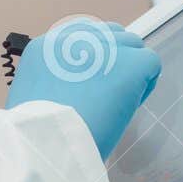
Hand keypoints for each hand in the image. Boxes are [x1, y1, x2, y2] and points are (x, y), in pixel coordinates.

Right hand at [6, 18, 160, 161]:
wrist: (48, 146)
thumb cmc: (38, 136)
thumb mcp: (31, 99)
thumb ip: (53, 82)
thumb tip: (76, 88)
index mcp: (47, 48)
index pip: (81, 35)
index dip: (93, 58)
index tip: (94, 80)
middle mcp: (75, 39)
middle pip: (110, 35)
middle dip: (113, 61)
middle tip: (107, 94)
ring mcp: (104, 49)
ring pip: (132, 46)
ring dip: (129, 73)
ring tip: (116, 104)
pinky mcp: (130, 64)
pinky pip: (151, 63)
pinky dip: (146, 85)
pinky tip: (129, 105)